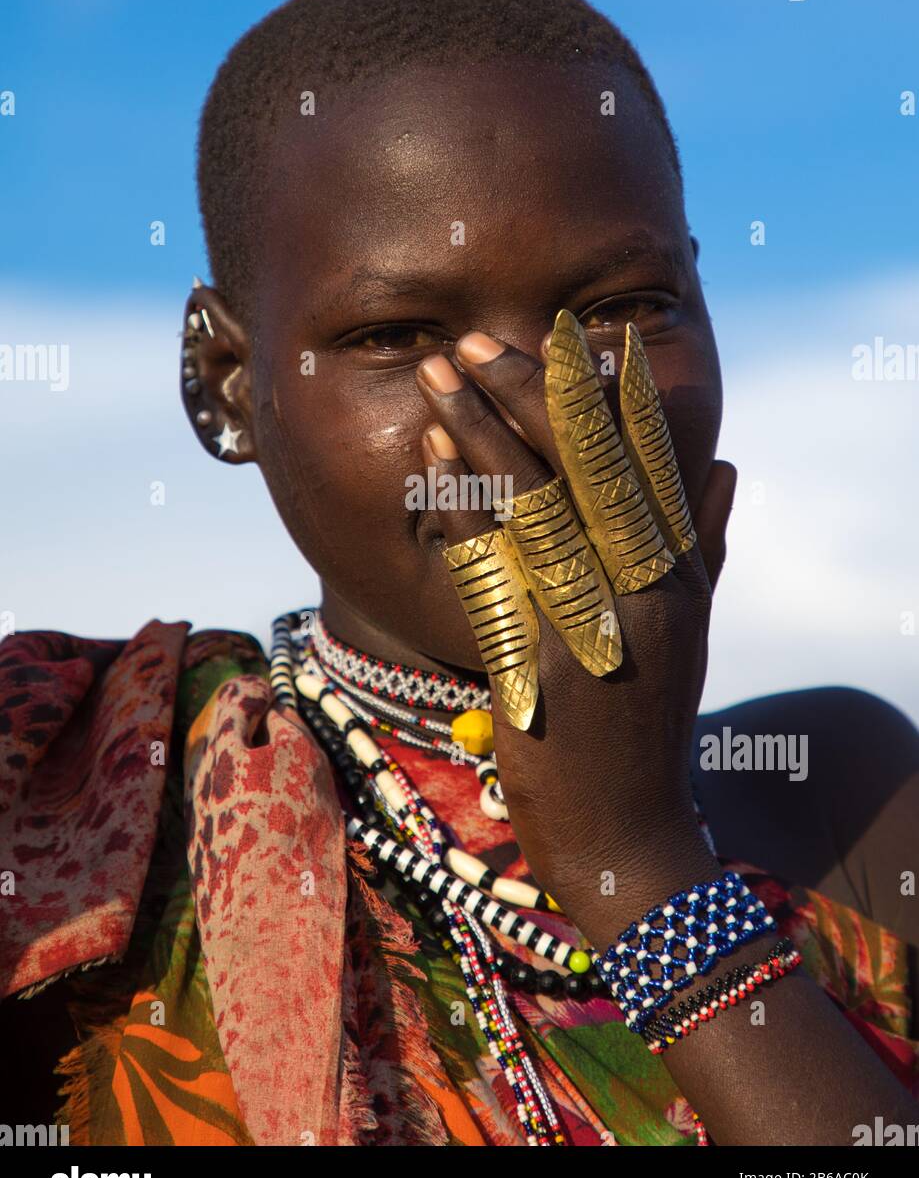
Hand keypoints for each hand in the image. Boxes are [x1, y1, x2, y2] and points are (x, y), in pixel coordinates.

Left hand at [415, 321, 736, 944]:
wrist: (630, 840)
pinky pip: (495, 565)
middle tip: (476, 340)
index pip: (646, 459)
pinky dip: (463, 505)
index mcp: (680, 571)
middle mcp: (646, 587)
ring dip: (480, 428)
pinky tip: (429, 457)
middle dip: (528, 392)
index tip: (565, 337)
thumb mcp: (688, 630)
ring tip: (438, 372)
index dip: (601, 393)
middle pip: (584, 465)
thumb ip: (703, 542)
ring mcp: (597, 623)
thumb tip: (725, 464)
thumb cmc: (646, 730)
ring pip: (535, 501)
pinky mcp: (543, 663)